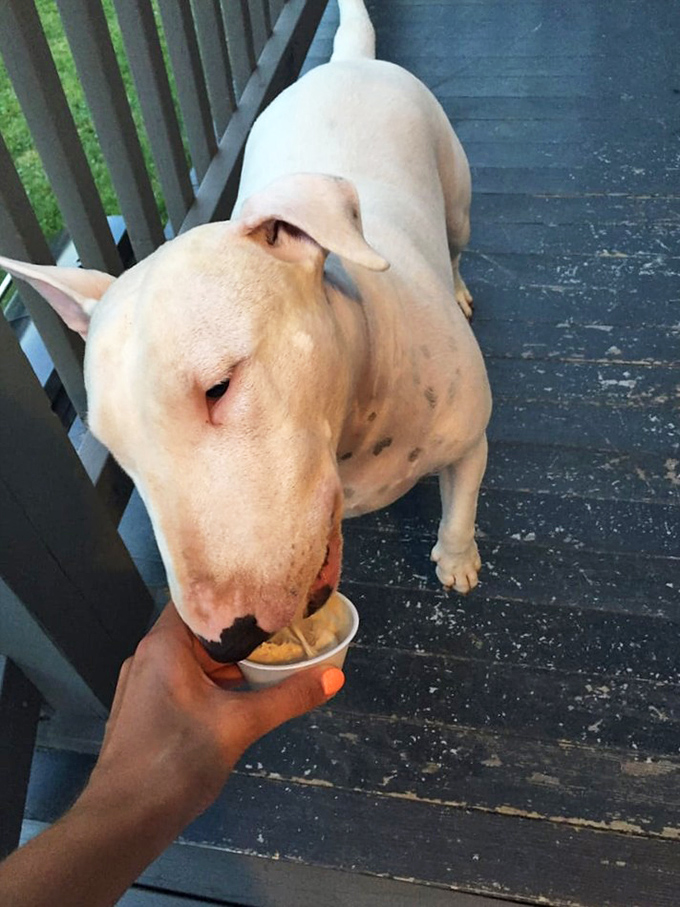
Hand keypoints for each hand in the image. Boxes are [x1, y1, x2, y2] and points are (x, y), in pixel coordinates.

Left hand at [82, 602, 344, 827]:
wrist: (124, 822)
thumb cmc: (177, 760)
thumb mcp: (240, 725)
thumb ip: (288, 697)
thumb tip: (335, 676)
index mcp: (163, 645)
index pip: (197, 598)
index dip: (232, 593)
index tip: (268, 592)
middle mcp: (149, 656)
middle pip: (199, 629)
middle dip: (238, 630)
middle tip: (280, 624)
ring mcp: (143, 685)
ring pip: (192, 658)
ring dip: (227, 659)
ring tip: (270, 654)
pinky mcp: (146, 710)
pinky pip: (183, 681)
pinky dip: (212, 681)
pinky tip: (241, 692)